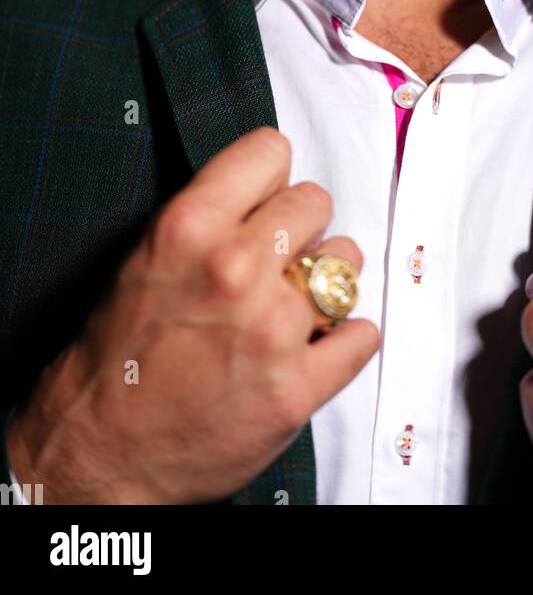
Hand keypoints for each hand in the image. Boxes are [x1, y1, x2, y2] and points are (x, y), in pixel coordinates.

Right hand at [7, 126, 378, 503]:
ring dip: (325, 280)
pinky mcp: (296, 389)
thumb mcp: (147, 259)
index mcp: (189, 229)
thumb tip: (271, 193)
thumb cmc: (117, 360)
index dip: (270, 177)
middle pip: (315, 202)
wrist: (99, 454)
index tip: (268, 196)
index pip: (270, 151)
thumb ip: (212, 219)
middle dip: (299, 227)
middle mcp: (234, 269)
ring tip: (292, 303)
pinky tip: (314, 344)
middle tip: (278, 258)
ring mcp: (271, 330)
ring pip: (345, 264)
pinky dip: (344, 339)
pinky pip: (360, 335)